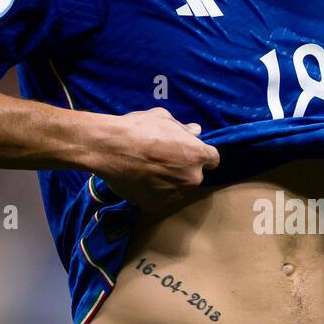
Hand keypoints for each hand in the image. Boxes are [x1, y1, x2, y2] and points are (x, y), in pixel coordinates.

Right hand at [88, 107, 219, 211]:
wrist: (110, 148)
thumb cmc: (138, 129)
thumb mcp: (162, 118)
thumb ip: (182, 127)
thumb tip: (195, 130)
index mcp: (197, 155)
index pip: (212, 159)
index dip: (200, 154)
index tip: (187, 152)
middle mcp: (192, 178)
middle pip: (194, 175)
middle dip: (183, 168)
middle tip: (162, 159)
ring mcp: (174, 194)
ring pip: (177, 188)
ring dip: (168, 181)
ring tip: (147, 168)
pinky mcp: (156, 205)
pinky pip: (159, 198)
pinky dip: (152, 191)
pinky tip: (138, 179)